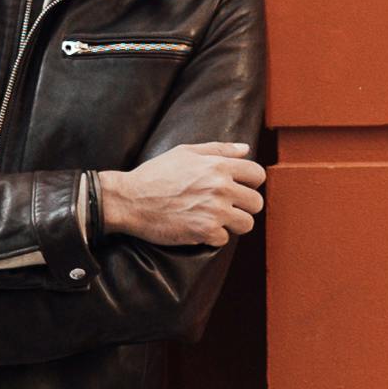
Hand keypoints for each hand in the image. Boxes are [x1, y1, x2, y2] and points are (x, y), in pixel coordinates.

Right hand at [98, 144, 265, 247]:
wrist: (129, 200)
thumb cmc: (155, 174)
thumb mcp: (185, 152)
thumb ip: (218, 149)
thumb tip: (245, 149)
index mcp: (218, 166)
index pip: (258, 175)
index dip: (251, 183)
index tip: (239, 188)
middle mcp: (221, 187)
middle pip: (256, 203)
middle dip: (244, 206)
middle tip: (226, 207)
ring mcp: (214, 211)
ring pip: (247, 224)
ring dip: (233, 224)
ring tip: (216, 220)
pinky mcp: (204, 232)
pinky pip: (225, 239)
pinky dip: (213, 237)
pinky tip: (199, 229)